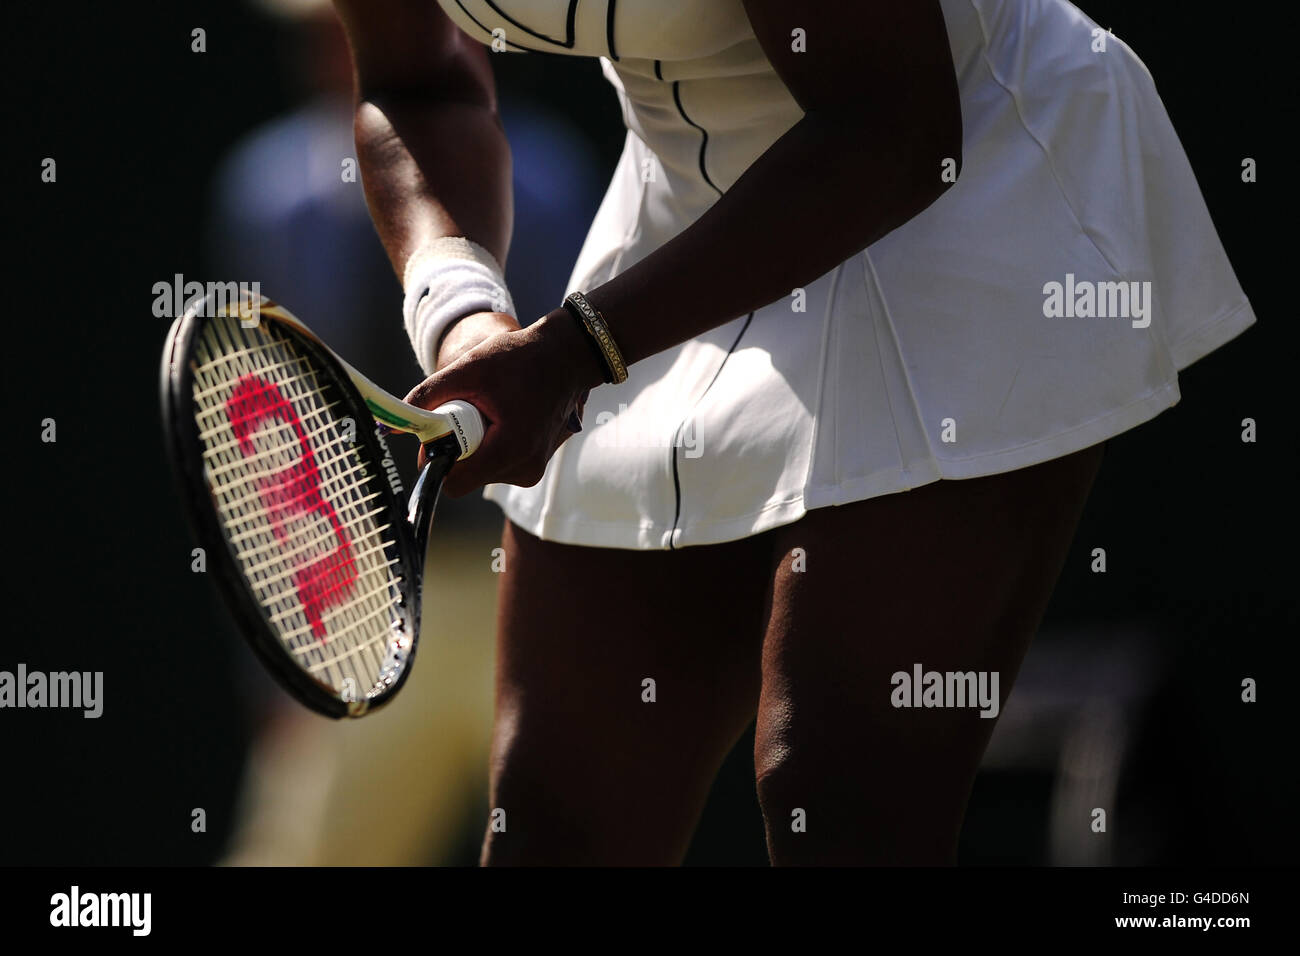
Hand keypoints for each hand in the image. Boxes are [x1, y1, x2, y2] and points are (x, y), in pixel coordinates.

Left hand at [404, 308, 605, 496]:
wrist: (568, 354)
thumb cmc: (521, 358)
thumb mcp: (469, 370)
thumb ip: (428, 396)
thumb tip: (393, 423)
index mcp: (510, 451)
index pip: (454, 483)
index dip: (438, 460)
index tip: (438, 433)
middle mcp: (525, 469)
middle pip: (468, 476)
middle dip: (458, 448)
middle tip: (467, 411)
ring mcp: (534, 469)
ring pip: (483, 470)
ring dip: (476, 445)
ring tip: (491, 409)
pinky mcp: (537, 463)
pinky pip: (500, 463)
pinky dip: (493, 443)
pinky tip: (504, 415)